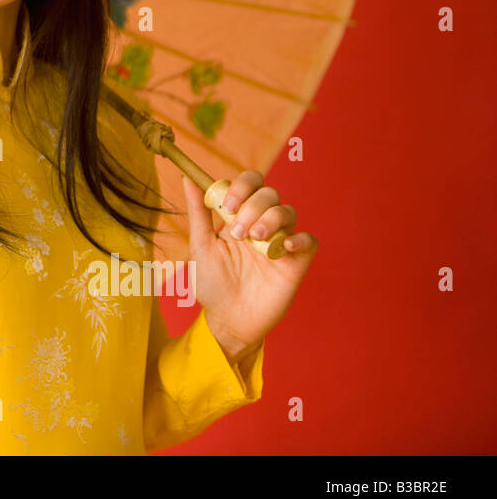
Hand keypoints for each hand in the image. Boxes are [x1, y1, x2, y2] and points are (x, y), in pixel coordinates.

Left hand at [181, 172, 317, 363]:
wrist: (227, 319)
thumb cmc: (212, 283)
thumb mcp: (200, 245)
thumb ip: (198, 212)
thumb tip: (189, 179)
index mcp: (239, 216)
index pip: (250, 184)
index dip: (242, 187)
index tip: (228, 205)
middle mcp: (261, 224)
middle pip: (269, 194)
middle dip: (253, 206)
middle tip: (237, 232)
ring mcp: (280, 242)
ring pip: (288, 211)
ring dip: (271, 218)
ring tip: (254, 238)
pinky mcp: (296, 262)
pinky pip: (310, 240)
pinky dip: (300, 238)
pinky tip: (284, 246)